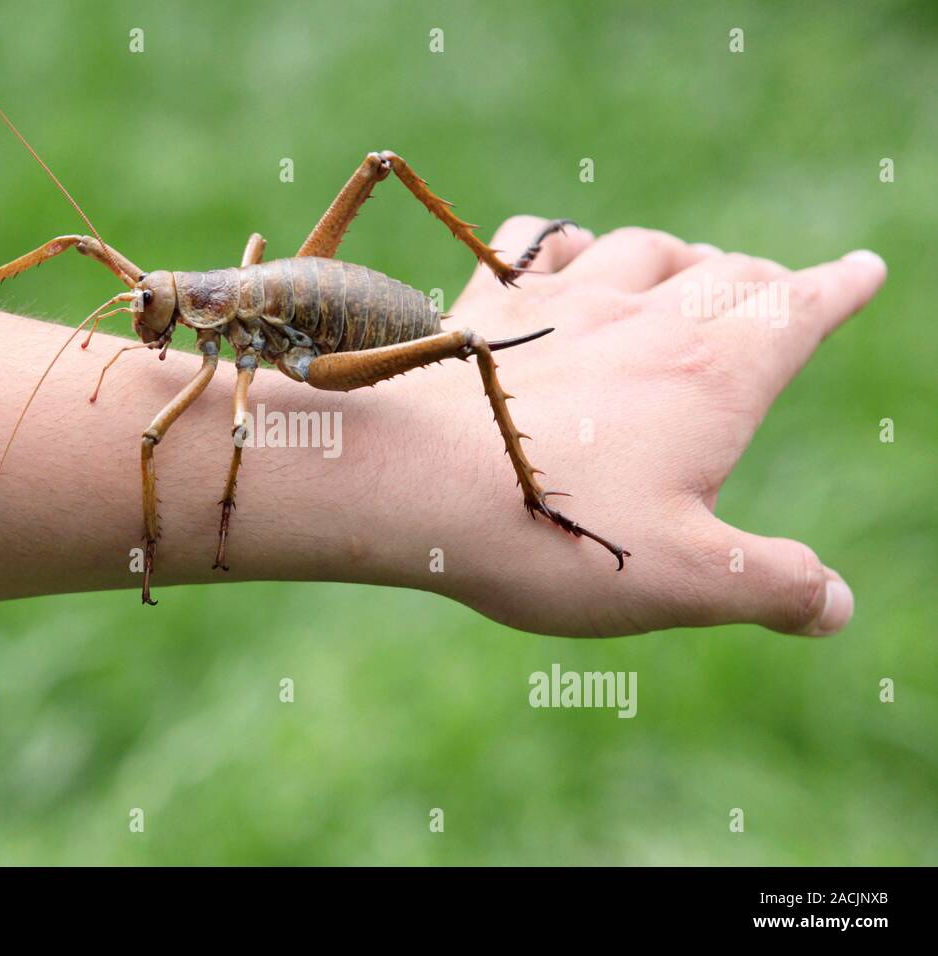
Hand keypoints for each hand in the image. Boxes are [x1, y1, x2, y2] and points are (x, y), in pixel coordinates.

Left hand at [393, 217, 884, 635]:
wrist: (408, 482)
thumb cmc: (551, 529)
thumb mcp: (684, 579)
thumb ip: (769, 584)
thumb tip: (834, 606)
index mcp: (711, 376)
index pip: (798, 310)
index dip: (840, 290)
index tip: (864, 270)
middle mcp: (644, 318)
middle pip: (730, 274)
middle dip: (768, 282)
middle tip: (781, 294)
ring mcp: (560, 303)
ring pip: (643, 248)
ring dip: (680, 256)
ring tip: (692, 272)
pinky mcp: (487, 307)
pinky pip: (538, 241)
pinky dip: (567, 242)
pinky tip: (568, 260)